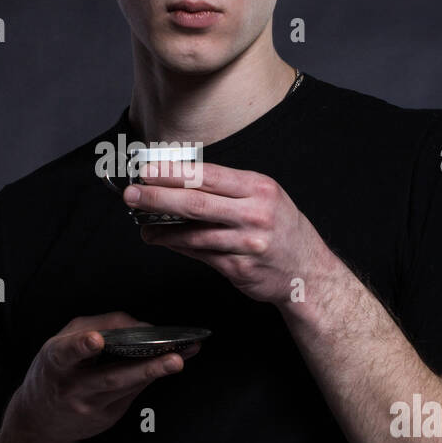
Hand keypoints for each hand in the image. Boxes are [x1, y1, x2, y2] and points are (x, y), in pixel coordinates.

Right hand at [8, 311, 201, 442]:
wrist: (40, 420)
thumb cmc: (55, 370)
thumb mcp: (60, 345)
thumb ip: (94, 328)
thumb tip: (138, 325)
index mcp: (55, 361)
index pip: (66, 352)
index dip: (80, 346)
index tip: (95, 341)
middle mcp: (72, 387)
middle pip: (110, 377)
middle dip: (143, 367)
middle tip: (173, 357)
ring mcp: (90, 406)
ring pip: (126, 388)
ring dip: (155, 372)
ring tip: (179, 360)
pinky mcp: (105, 417)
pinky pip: (132, 393)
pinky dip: (151, 378)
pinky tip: (170, 365)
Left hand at [123, 162, 327, 307]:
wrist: (308, 272)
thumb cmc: (282, 229)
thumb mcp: (264, 197)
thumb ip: (227, 190)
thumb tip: (179, 181)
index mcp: (258, 188)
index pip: (208, 176)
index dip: (174, 173)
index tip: (148, 170)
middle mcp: (254, 214)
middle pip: (196, 203)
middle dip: (158, 198)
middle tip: (132, 194)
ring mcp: (246, 244)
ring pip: (194, 234)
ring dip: (162, 229)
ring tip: (142, 225)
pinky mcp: (238, 268)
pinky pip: (200, 255)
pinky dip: (178, 247)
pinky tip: (163, 241)